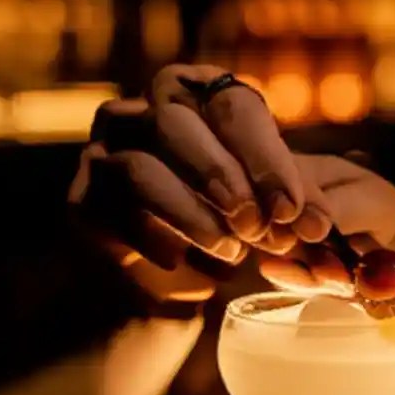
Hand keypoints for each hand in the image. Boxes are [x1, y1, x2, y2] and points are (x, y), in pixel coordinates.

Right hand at [69, 64, 394, 302]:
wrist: (164, 295)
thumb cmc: (227, 240)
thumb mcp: (270, 217)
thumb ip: (291, 207)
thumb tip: (314, 222)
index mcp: (196, 99)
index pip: (232, 102)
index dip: (266, 155)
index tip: (293, 209)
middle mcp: (142, 113)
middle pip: (176, 121)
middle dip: (227, 178)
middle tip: (261, 227)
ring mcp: (102, 153)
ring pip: (140, 167)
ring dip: (194, 214)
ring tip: (231, 251)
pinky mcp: (80, 202)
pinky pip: (112, 212)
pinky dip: (156, 240)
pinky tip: (182, 265)